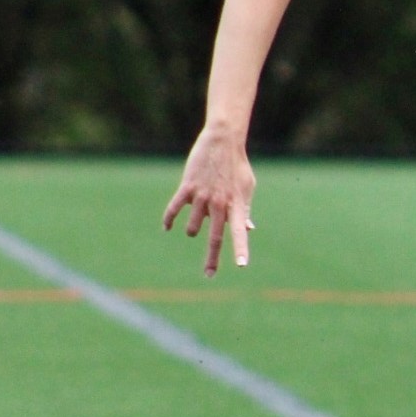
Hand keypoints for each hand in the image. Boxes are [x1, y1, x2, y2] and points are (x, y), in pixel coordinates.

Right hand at [162, 127, 255, 275]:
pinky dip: (169, 219)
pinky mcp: (188, 187)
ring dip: (191, 230)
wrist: (223, 141)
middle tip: (209, 275)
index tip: (241, 265)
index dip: (241, 248)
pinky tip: (167, 227)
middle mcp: (220, 203)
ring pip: (193, 227)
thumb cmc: (237, 166)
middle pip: (215, 237)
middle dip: (212, 259)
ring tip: (192, 227)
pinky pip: (174, 208)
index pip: (239, 232)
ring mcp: (203, 196)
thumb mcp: (247, 187)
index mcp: (237, 205)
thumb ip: (245, 210)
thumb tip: (248, 229)